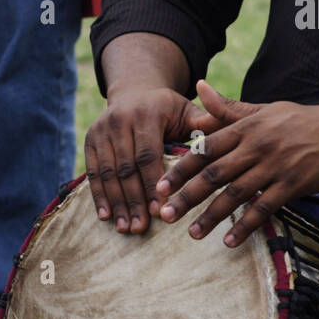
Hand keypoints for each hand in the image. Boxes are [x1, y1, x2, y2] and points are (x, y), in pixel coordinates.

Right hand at [84, 87, 216, 233]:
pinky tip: (105, 216)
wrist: (135, 90)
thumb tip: (229, 133)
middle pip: (127, 167)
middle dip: (133, 200)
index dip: (152, 184)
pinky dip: (98, 195)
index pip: (149, 155)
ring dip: (116, 203)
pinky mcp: (89, 138)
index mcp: (148, 113)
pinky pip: (92, 171)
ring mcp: (101, 129)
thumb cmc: (169, 110)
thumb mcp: (187, 111)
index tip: (160, 210)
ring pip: (107, 172)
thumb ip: (206, 123)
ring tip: (125, 228)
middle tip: (140, 228)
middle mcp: (121, 119)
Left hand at [155, 80, 318, 246]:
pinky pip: (264, 208)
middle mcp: (257, 145)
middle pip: (214, 174)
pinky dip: (245, 226)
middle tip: (165, 215)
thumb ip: (228, 108)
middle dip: (186, 196)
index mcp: (246, 127)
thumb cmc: (300, 120)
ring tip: (192, 233)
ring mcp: (275, 165)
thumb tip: (199, 88)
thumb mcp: (264, 109)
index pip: (206, 149)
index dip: (181, 169)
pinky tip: (229, 241)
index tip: (160, 187)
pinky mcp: (293, 184)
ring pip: (235, 194)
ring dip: (211, 216)